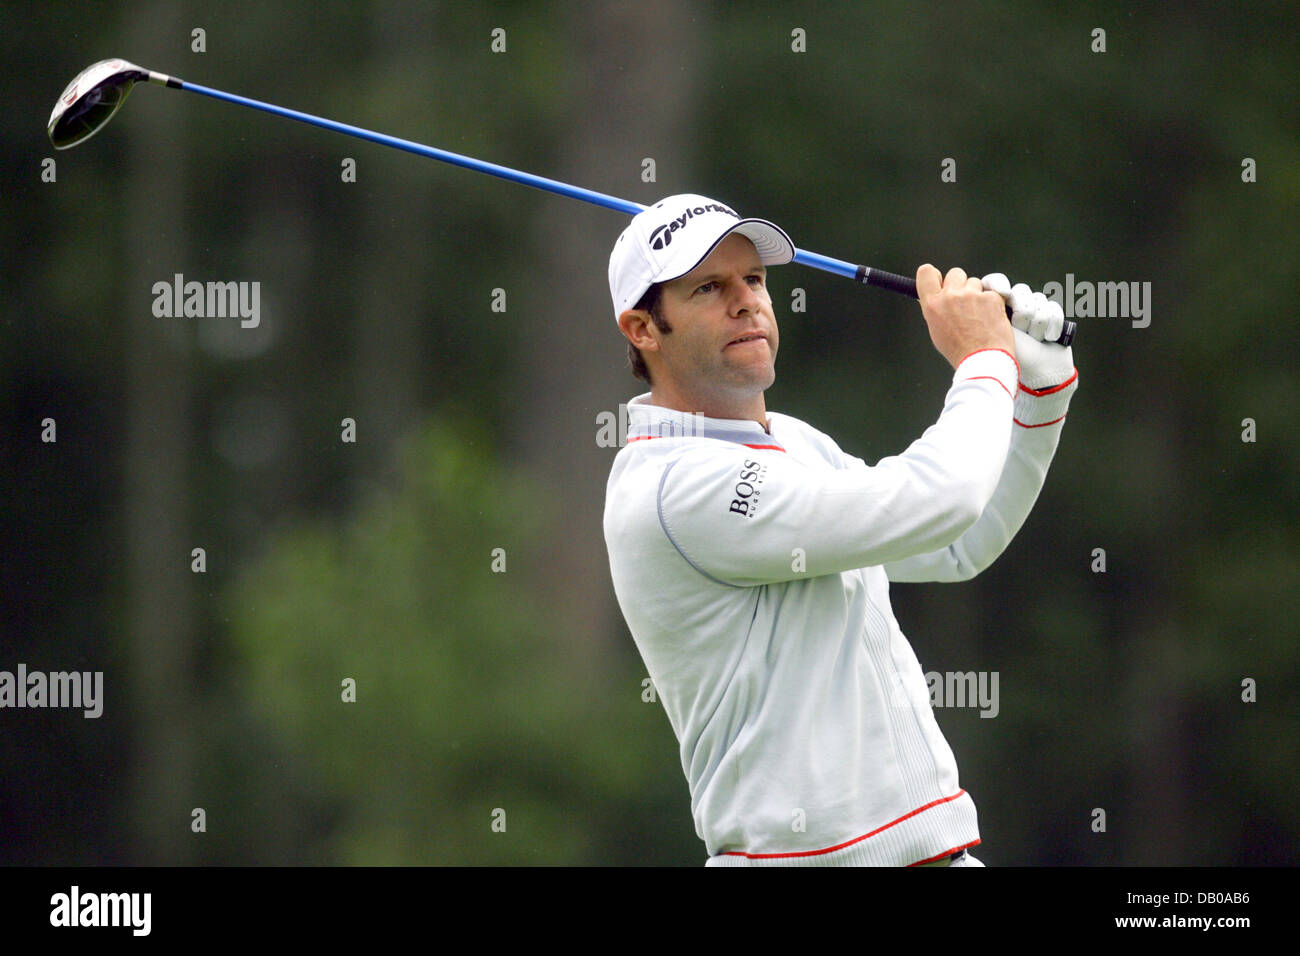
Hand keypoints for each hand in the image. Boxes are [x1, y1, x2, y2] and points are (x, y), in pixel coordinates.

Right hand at [916, 264, 1014, 369]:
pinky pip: (991, 293)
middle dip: (960, 284)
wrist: (982, 360)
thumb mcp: (936, 330)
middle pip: (955, 273)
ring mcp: (972, 295)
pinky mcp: (991, 297)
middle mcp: (950, 296)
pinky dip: (992, 303)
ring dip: (977, 294)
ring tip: (979, 315)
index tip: (941, 282)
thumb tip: (937, 297)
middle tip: (964, 302)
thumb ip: (936, 309)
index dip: (935, 275)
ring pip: (975, 282)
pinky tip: (990, 319)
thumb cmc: (959, 350)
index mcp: (932, 304)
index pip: (926, 272)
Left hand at [981, 274, 1073, 389]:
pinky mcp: (1053, 318)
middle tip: (1021, 332)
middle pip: (1021, 291)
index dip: (998, 284)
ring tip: (1033, 340)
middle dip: (1023, 314)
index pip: (995, 283)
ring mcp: (1034, 313)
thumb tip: (979, 293)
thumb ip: (981, 314)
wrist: (1037, 377)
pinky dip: (1052, 327)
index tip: (1002, 293)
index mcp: (994, 310)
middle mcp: (1014, 308)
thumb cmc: (1008, 359)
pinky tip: (1047, 340)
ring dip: (1036, 325)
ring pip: (1038, 300)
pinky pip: (1053, 308)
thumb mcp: (989, 335)